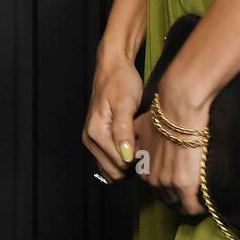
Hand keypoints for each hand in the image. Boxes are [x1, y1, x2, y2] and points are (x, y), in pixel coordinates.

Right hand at [83, 54, 142, 180]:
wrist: (113, 68)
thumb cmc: (121, 82)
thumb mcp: (126, 103)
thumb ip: (124, 130)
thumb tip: (126, 157)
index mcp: (96, 133)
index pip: (118, 164)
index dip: (137, 159)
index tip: (149, 144)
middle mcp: (90, 140)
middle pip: (114, 171)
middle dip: (132, 164)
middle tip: (147, 145)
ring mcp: (93, 141)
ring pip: (112, 169)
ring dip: (128, 162)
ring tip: (142, 143)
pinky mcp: (98, 139)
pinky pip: (111, 160)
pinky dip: (123, 158)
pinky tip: (135, 144)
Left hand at [133, 81, 211, 217]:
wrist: (179, 108)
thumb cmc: (162, 113)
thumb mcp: (140, 126)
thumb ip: (135, 140)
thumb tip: (133, 145)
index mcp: (144, 168)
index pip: (155, 185)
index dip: (167, 183)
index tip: (179, 179)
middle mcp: (153, 179)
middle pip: (167, 197)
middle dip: (177, 195)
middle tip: (192, 189)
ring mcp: (169, 184)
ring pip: (179, 203)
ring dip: (189, 201)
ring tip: (201, 194)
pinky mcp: (186, 186)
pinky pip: (193, 206)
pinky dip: (199, 206)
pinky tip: (208, 202)